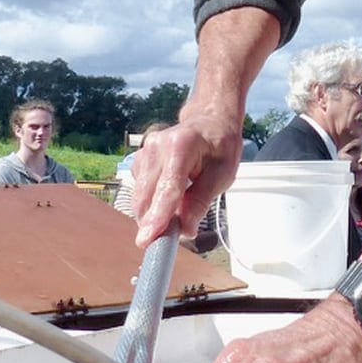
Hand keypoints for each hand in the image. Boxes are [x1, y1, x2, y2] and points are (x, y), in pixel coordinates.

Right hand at [131, 105, 243, 247]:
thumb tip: (185, 230)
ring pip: (140, 196)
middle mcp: (156, 147)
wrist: (209, 121)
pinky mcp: (139, 160)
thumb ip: (201, 201)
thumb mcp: (222, 174)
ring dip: (152, 214)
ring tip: (176, 216)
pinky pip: (140, 190)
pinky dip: (151, 202)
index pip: (167, 188)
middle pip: (147, 195)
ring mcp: (144, 152)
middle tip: (168, 241)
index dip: (157, 217)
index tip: (146, 240)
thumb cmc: (219, 146)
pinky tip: (169, 199)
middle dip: (153, 222)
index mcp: (181, 145)